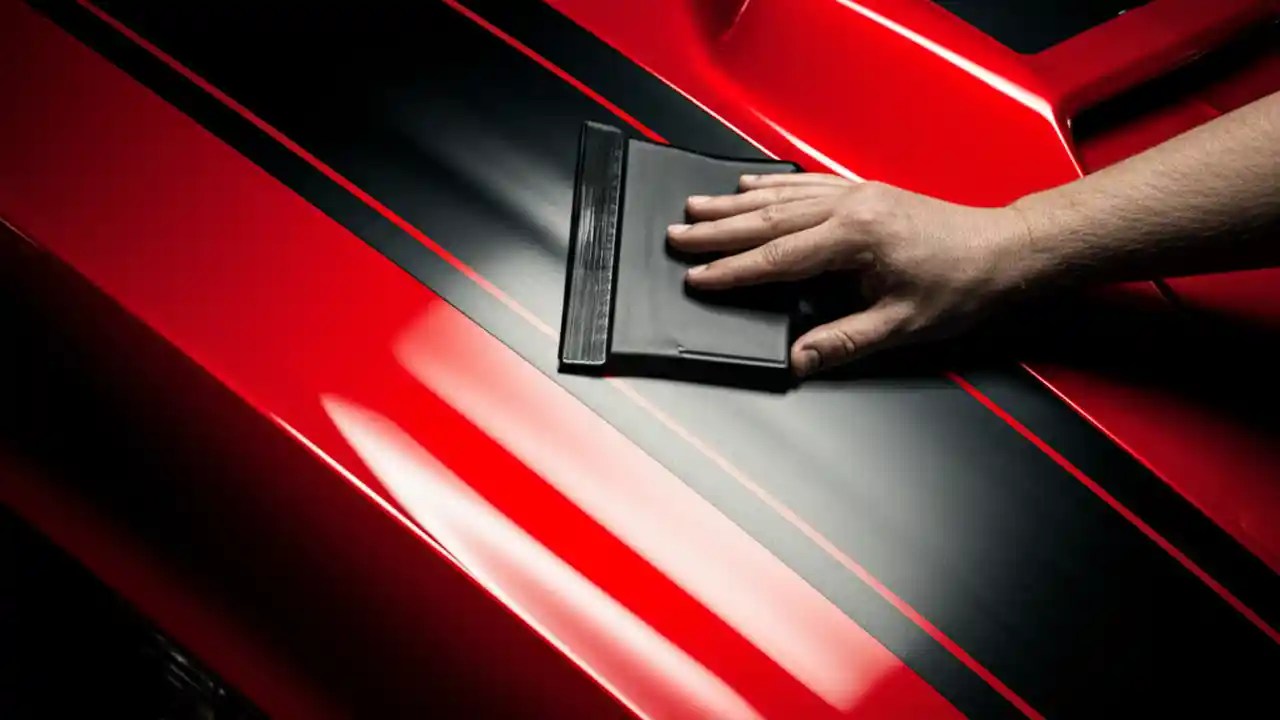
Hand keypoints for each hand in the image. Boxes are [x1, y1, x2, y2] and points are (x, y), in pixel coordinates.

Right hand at [667, 174, 1030, 375]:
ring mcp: (857, 194)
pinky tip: (750, 186)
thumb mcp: (902, 326)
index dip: (732, 271)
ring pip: (782, 197)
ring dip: (735, 203)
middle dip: (718, 230)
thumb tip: (799, 359)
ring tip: (696, 207)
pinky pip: (806, 184)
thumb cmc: (960, 285)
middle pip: (769, 219)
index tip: (696, 278)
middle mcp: (851, 207)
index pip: (777, 259)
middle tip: (676, 236)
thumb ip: (844, 341)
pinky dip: (772, 185)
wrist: (1003, 251)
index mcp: (856, 238)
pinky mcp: (865, 192)